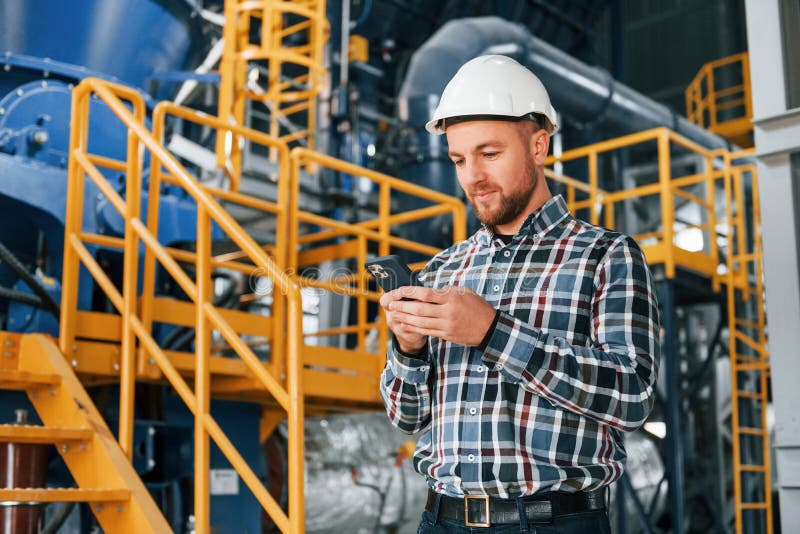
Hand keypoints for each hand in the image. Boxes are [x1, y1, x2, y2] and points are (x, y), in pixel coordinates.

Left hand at [380, 285, 496, 346]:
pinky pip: (426, 331)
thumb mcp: (464, 292)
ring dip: (404, 318)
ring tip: (393, 314)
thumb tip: (428, 290)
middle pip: (419, 309)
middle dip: (402, 306)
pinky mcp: (446, 335)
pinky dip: (413, 328)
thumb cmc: (476, 306)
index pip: (425, 294)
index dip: (409, 292)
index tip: (398, 290)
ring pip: (420, 322)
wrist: (489, 328)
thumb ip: (446, 291)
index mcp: (451, 298)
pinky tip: (404, 324)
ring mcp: (446, 325)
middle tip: (390, 303)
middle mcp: (448, 312)